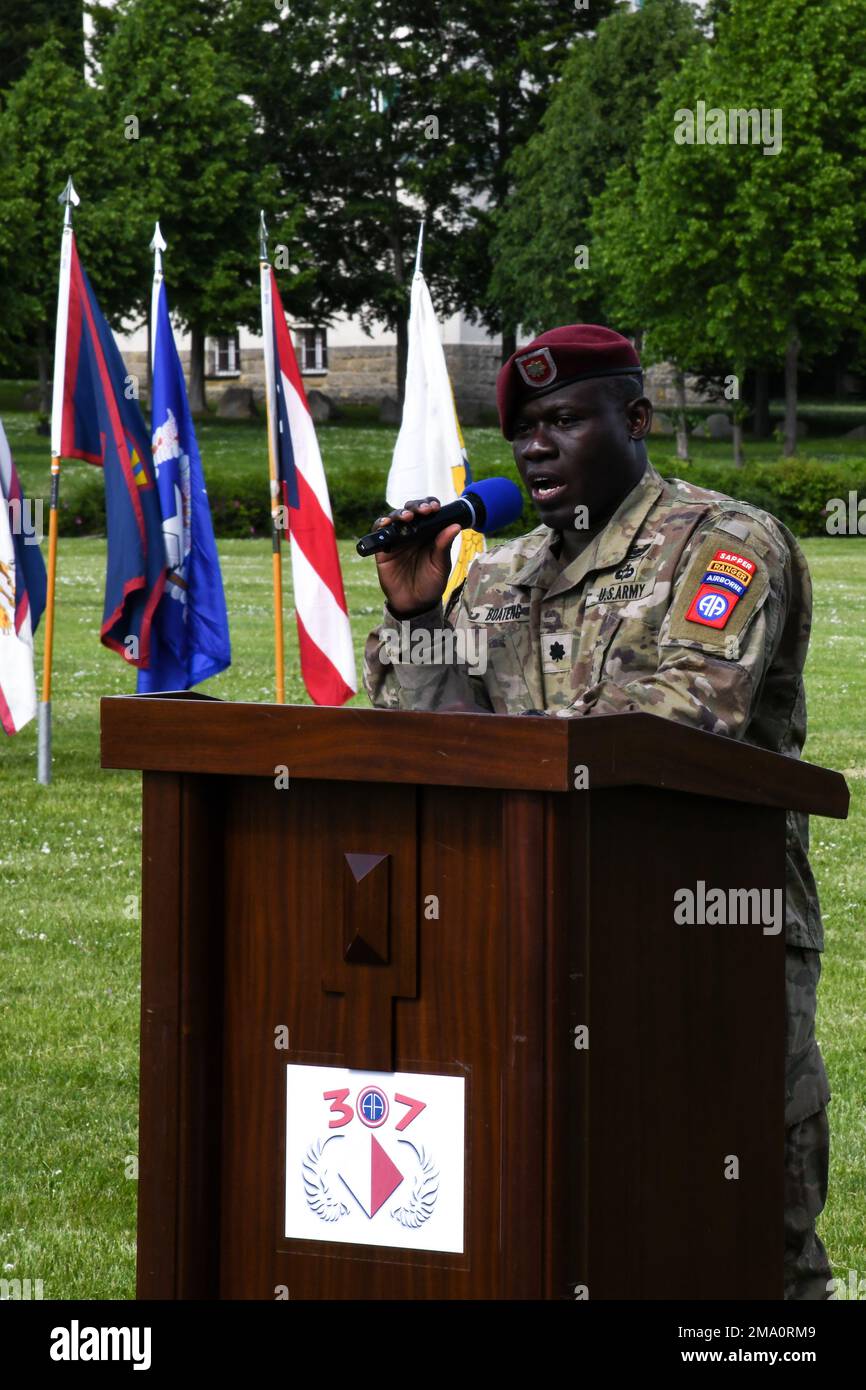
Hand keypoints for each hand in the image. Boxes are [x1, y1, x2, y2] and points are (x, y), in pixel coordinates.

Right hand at [372, 497, 460, 618]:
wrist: (415, 604)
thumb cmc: (431, 583)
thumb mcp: (441, 565)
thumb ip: (444, 546)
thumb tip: (455, 526)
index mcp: (429, 533)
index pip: (429, 512)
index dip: (430, 505)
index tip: (435, 507)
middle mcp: (412, 532)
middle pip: (411, 510)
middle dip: (416, 506)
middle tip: (423, 511)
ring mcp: (397, 539)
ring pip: (395, 518)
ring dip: (400, 513)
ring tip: (407, 517)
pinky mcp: (383, 548)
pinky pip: (379, 532)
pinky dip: (381, 524)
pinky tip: (386, 523)